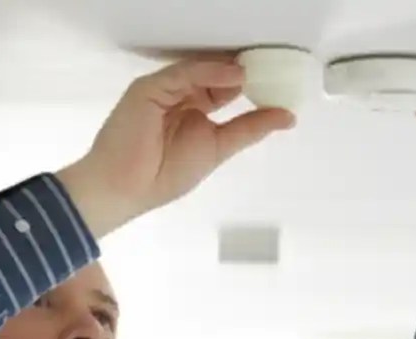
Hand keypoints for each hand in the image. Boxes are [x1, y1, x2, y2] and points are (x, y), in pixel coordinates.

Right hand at [57, 58, 295, 236]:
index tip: (275, 85)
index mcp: (192, 112)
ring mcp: (162, 92)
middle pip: (212, 76)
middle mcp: (177, 98)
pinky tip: (232, 77)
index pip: (223, 90)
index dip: (248, 87)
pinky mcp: (149, 88)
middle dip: (240, 74)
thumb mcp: (219, 149)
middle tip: (268, 72)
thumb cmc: (162, 176)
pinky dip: (208, 72)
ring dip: (228, 72)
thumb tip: (287, 116)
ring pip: (199, 72)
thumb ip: (249, 129)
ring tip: (253, 75)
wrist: (128, 189)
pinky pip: (182, 74)